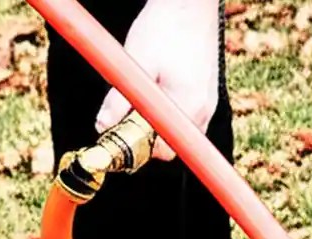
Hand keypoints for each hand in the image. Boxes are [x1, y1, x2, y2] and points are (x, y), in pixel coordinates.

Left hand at [95, 0, 220, 160]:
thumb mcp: (135, 64)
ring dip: (157, 122)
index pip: (164, 151)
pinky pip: (186, 114)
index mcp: (187, 107)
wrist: (189, 5)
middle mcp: (203, 110)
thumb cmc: (164, 28)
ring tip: (141, 95)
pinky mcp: (206, 93)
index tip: (122, 133)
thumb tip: (103, 127)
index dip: (140, 147)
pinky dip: (168, 109)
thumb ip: (119, 100)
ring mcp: (207, 102)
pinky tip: (156, 86)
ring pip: (178, 129)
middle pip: (172, 144)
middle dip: (147, 135)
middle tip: (126, 114)